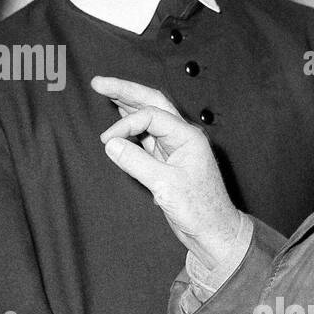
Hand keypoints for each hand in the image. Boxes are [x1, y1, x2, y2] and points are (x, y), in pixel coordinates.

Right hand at [91, 75, 244, 270]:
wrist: (214, 231)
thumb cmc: (199, 209)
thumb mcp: (165, 186)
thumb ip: (136, 162)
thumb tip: (111, 143)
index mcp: (187, 136)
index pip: (151, 115)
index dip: (126, 124)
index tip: (107, 140)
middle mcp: (182, 136)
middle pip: (152, 103)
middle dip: (125, 91)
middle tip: (99, 82)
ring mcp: (174, 147)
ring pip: (149, 117)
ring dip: (127, 104)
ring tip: (105, 91)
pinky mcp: (167, 160)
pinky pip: (147, 135)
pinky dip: (131, 126)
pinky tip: (119, 118)